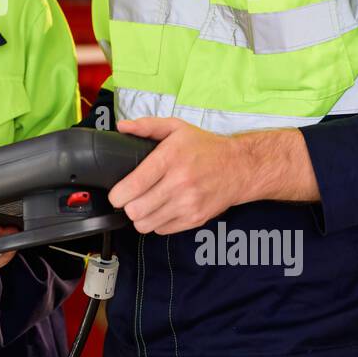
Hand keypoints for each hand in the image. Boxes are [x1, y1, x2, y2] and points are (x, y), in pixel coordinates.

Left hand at [109, 117, 253, 235]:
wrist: (240, 167)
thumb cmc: (206, 147)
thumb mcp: (177, 128)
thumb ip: (147, 126)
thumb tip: (121, 127)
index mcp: (170, 159)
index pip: (133, 186)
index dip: (117, 195)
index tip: (116, 194)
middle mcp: (179, 183)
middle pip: (136, 210)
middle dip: (128, 206)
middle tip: (131, 199)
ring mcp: (188, 204)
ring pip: (146, 224)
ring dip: (140, 217)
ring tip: (145, 205)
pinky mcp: (195, 219)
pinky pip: (162, 230)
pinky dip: (157, 223)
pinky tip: (162, 209)